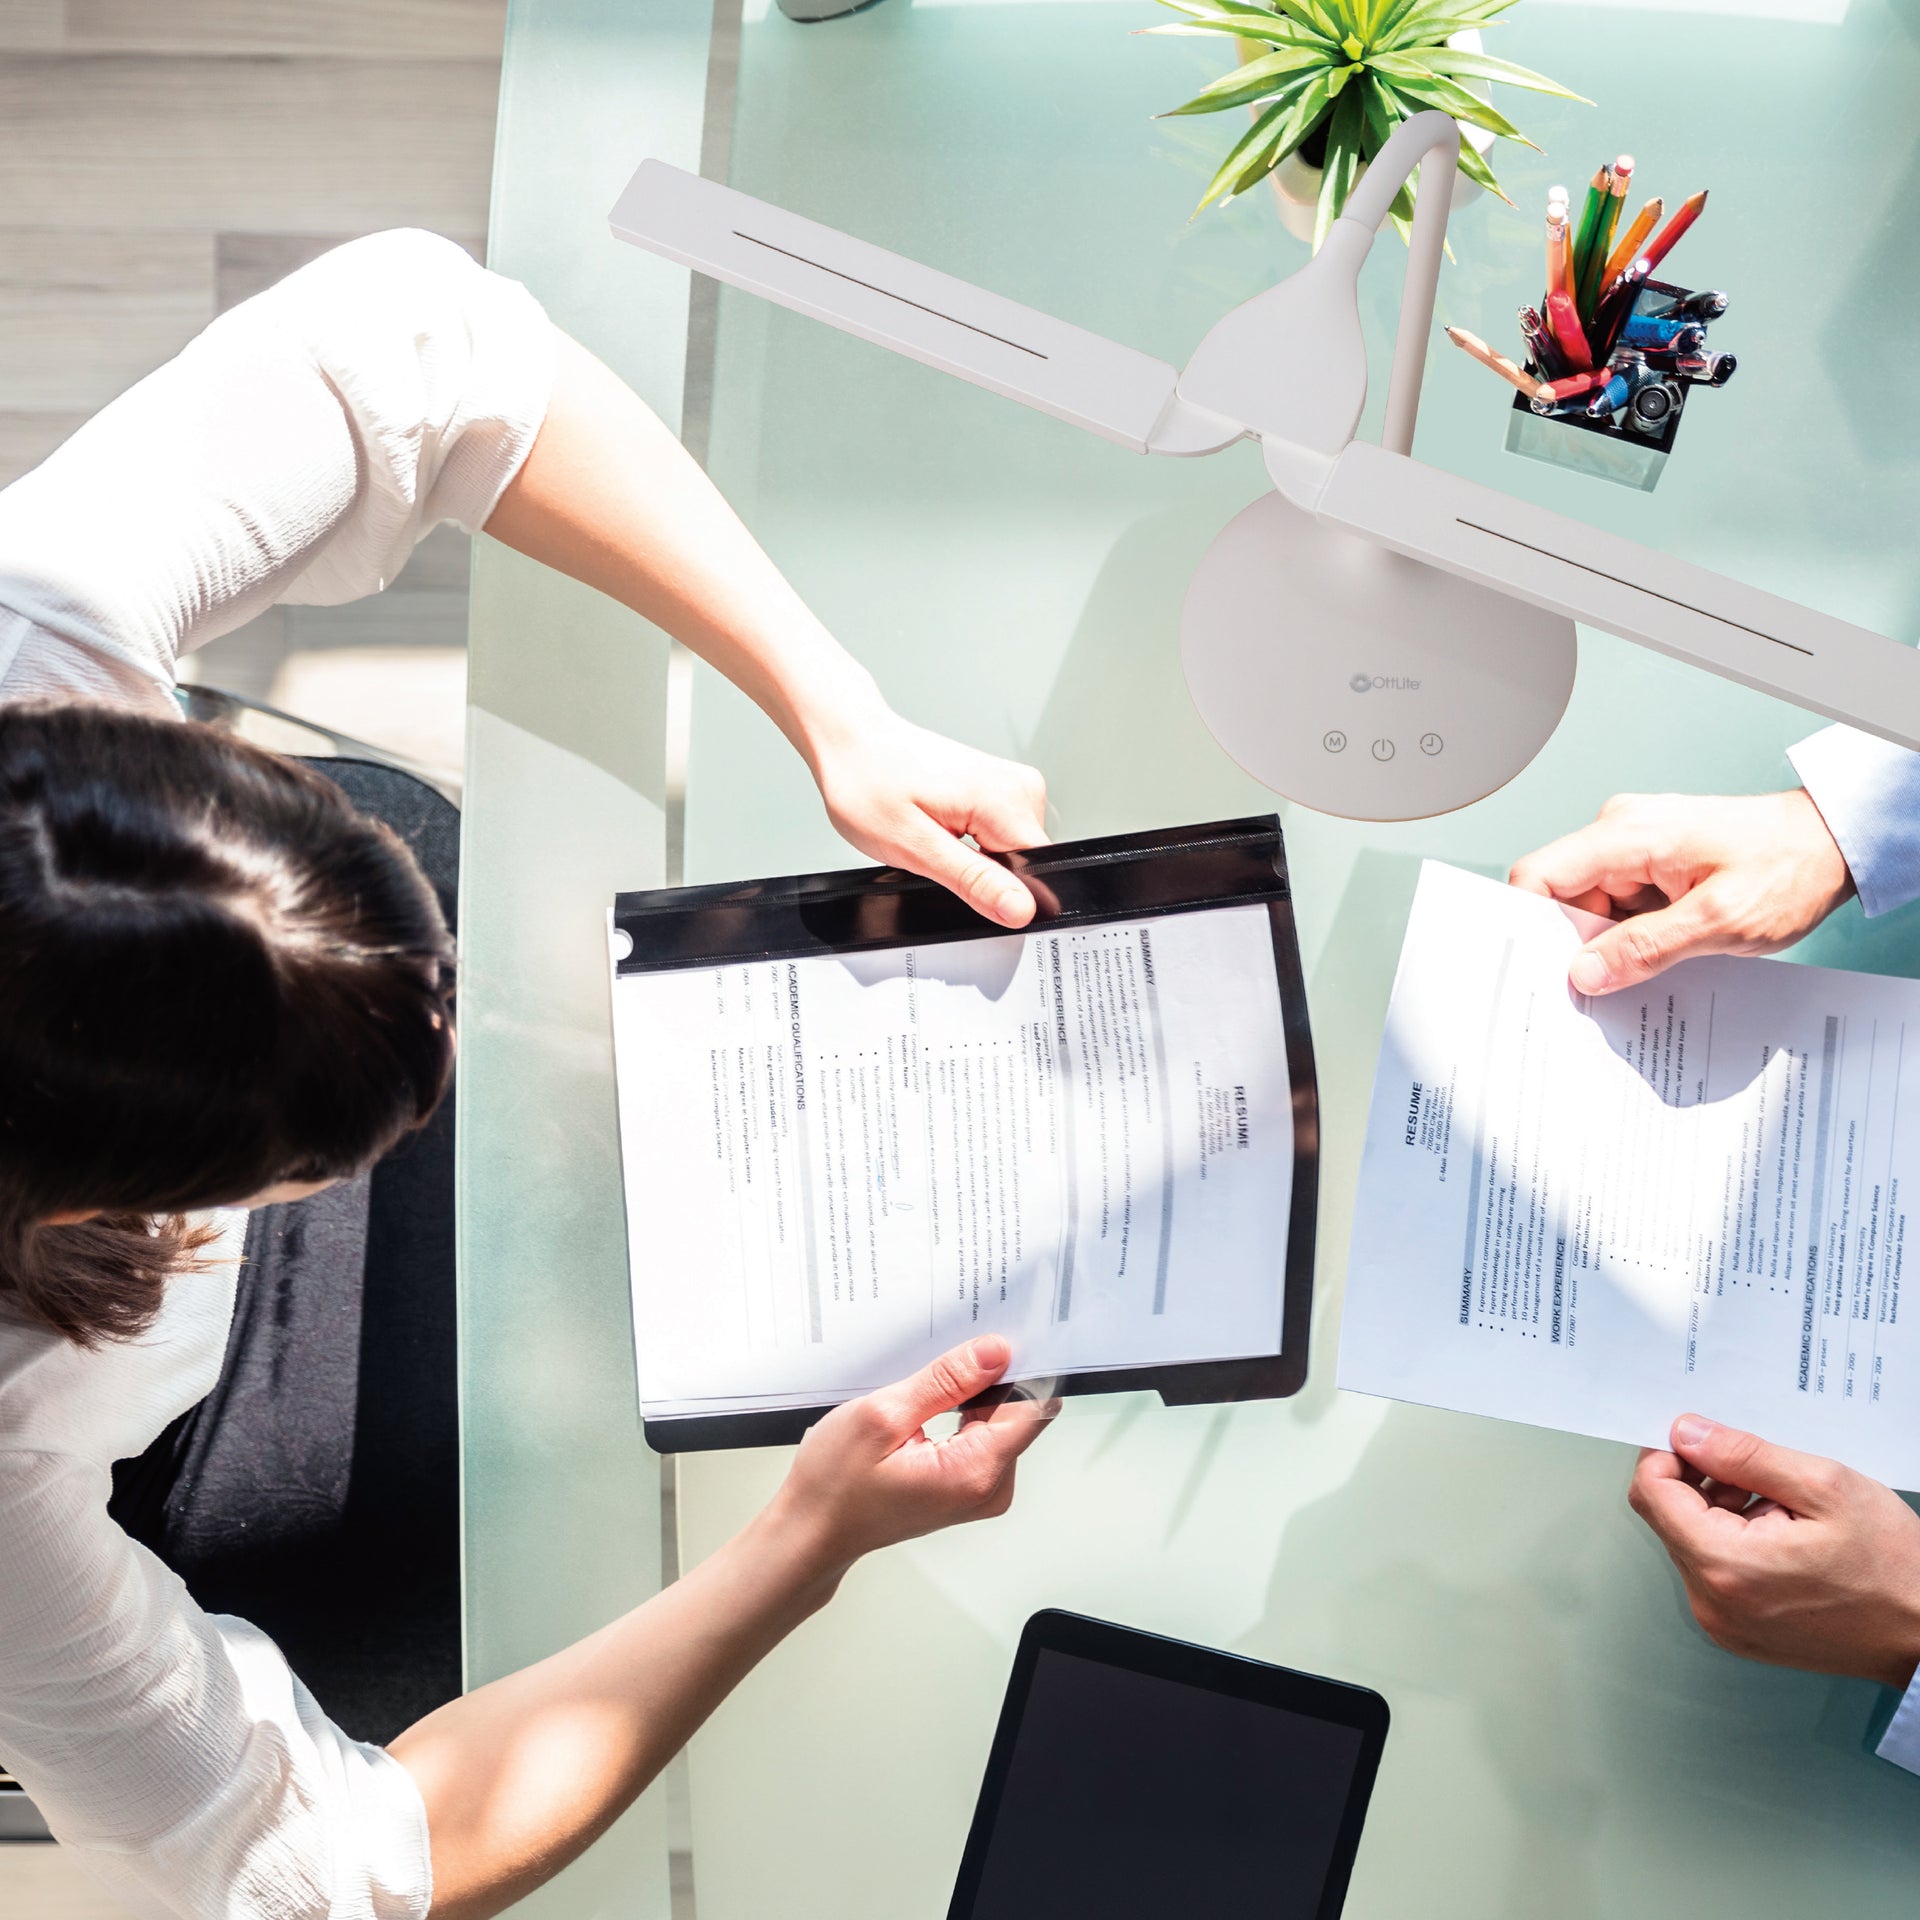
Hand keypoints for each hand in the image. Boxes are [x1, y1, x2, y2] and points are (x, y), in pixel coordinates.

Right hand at [770, 1336, 1054, 1575]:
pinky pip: (982, 1436)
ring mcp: (980, 1491)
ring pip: (999, 1421)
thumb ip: (946, 1381)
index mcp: (974, 1471)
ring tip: (921, 1396)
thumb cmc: (835, 1485)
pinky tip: (924, 1413)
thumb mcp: (883, 1416)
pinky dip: (960, 1415)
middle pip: (1016, 1411)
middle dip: (986, 1380)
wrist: (812, 1531)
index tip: (991, 1341)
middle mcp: (988, 1487)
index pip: (1031, 1406)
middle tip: (936, 1368)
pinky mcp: (968, 1487)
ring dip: (970, 1397)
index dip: (1016, 1367)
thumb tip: (996, 1352)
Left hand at [804, 702, 1048, 929]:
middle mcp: (1019, 787)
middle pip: (1026, 864)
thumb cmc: (869, 783)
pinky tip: (942, 825)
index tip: (960, 880)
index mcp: (1005, 800)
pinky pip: (1002, 835)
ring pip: (1013, 853)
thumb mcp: (915, 847)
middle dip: (984, 876)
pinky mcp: (1000, 788)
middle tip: (935, 854)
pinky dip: (972, 843)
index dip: (1002, 894)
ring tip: (934, 833)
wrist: (853, 742)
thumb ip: (975, 881)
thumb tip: (1022, 909)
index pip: (1038, 872)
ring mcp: (1012, 784)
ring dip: (975, 858)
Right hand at [1508, 790, 1852, 996]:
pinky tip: (1662, 954)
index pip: (1538, 876)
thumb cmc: (1790, 868)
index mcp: (1625, 834)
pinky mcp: (1652, 861)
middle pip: (1562, 897)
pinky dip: (1632, 934)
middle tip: (1604, 987)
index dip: (1529, 926)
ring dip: (1613, 942)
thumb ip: (1645, 949)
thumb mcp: (1720, 921)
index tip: (1541, 971)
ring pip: (1591, 905)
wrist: (1835, 843)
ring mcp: (1635, 846)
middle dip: (1578, 944)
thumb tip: (1584, 975)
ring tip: (1653, 967)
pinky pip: (1619, 904)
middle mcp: (1620, 832)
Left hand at [1627, 1414, 1919, 1689]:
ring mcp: (1723, 1623)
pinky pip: (1712, 1570)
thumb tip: (1685, 1433)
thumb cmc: (1892, 1566)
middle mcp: (1711, 1603)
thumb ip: (1742, 1454)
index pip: (1650, 1492)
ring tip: (1781, 1508)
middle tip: (1761, 1475)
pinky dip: (1734, 1542)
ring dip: (1721, 1511)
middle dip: (1702, 1483)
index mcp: (1725, 1566)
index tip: (1701, 1439)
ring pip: (1689, 1540)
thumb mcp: (1823, 1485)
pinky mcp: (1738, 1631)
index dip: (1668, 1455)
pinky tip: (1781, 1535)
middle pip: (1667, 1517)